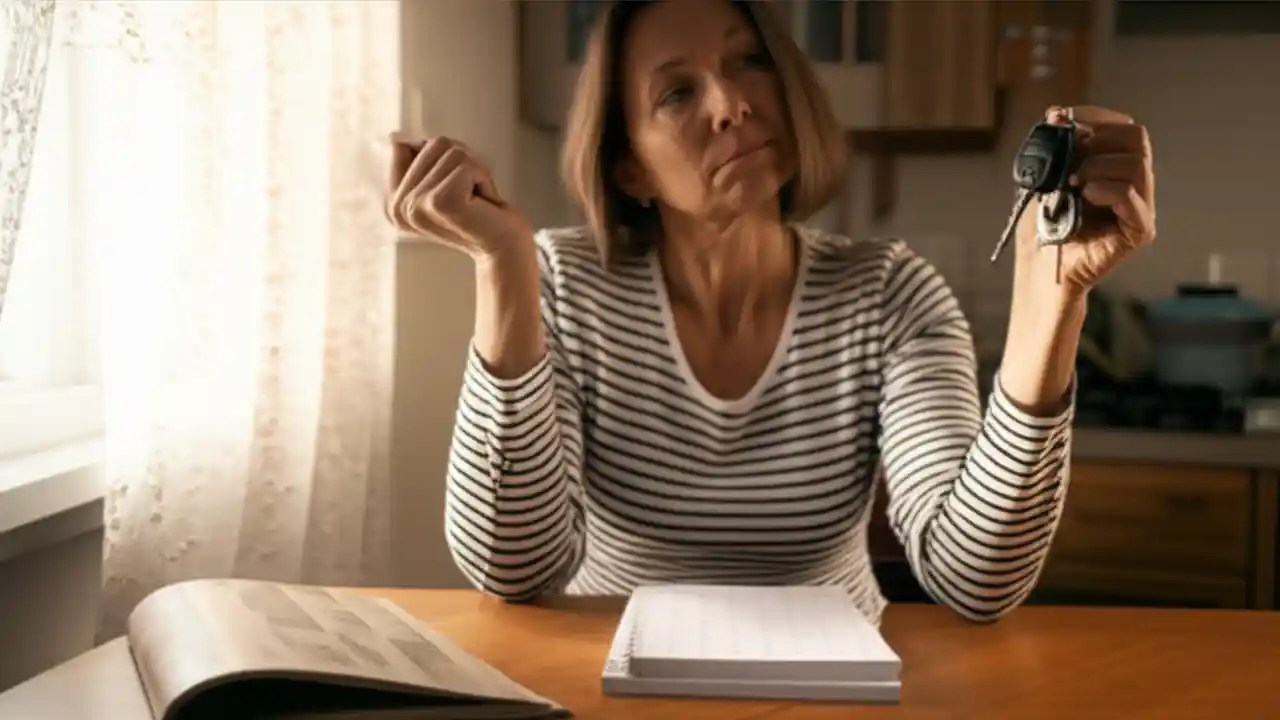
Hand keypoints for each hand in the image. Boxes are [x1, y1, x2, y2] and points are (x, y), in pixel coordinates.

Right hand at [385, 133, 531, 260]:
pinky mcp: (440, 202)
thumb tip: (394, 138)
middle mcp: (398, 208)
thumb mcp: (443, 183)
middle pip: (433, 144)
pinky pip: (467, 164)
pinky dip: (484, 178)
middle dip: (463, 163)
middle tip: (470, 195)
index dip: (443, 158)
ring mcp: (416, 205)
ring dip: (475, 172)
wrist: (505, 248)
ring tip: (476, 200)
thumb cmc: (480, 213)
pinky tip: (483, 203)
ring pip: (452, 151)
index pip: (405, 145)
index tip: (455, 188)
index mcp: (393, 204)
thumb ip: (418, 161)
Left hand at [1014, 105, 1155, 298]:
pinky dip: (1105, 189)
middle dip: (1099, 138)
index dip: (1093, 117)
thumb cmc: (1043, 225)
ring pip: (1137, 164)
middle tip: (1070, 157)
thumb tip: (1056, 113)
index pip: (1123, 126)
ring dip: (1098, 165)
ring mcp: (1140, 207)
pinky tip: (1083, 196)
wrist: (1041, 268)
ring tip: (1073, 182)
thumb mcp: (1044, 177)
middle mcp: (1134, 183)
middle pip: (1137, 138)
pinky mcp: (1139, 231)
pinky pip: (1132, 196)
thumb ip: (1053, 147)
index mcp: (1116, 166)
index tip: (1060, 118)